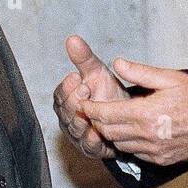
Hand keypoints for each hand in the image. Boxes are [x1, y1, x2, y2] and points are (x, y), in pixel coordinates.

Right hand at [53, 35, 127, 159]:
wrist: (127, 115)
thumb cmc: (108, 92)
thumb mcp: (97, 73)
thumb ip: (84, 58)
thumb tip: (72, 39)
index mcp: (66, 99)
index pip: (60, 95)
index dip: (67, 87)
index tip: (78, 78)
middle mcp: (68, 118)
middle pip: (65, 113)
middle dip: (74, 101)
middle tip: (86, 90)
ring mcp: (78, 135)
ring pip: (75, 130)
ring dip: (82, 120)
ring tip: (91, 110)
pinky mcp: (91, 149)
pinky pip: (89, 146)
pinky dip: (93, 140)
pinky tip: (99, 132)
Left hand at [81, 59, 187, 166]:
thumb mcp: (171, 78)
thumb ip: (140, 72)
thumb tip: (117, 63)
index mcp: (146, 114)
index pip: (106, 114)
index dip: (90, 109)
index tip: (82, 102)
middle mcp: (146, 136)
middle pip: (108, 131)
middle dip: (96, 121)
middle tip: (91, 110)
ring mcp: (153, 151)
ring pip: (119, 144)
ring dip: (110, 133)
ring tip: (108, 120)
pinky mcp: (161, 159)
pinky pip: (134, 153)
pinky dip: (126, 143)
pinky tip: (130, 132)